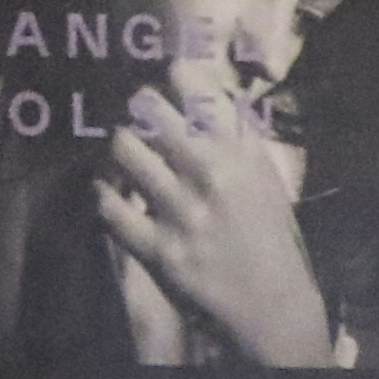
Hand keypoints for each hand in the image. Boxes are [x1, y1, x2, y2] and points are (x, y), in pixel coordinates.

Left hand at [97, 80, 344, 369]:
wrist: (274, 306)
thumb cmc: (270, 240)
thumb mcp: (267, 181)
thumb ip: (239, 141)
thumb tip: (213, 95)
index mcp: (243, 156)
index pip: (203, 93)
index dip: (178, 74)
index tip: (167, 71)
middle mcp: (212, 175)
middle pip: (150, 110)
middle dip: (138, 108)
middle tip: (136, 116)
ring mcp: (182, 212)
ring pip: (124, 150)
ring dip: (118, 149)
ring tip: (123, 155)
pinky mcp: (159, 248)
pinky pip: (110, 206)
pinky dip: (104, 195)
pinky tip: (110, 195)